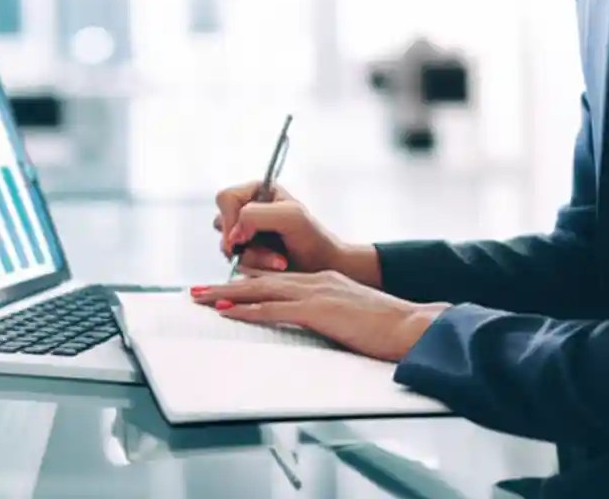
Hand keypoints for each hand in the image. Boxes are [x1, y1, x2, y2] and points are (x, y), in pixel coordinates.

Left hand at [190, 269, 450, 361]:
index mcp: (322, 282)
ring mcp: (316, 293)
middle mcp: (315, 281)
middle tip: (195, 291)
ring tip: (199, 298)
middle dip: (224, 286)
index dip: (245, 284)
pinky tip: (228, 312)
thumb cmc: (389, 328)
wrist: (413, 326)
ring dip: (226, 295)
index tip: (221, 289)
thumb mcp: (351, 316)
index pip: (275, 281)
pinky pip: (275, 309)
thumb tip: (312, 322)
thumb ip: (328, 315)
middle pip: (259, 282)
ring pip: (260, 291)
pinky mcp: (319, 309)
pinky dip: (248, 310)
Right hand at [213, 182, 381, 285]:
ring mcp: (245, 233)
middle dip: (244, 243)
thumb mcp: (289, 217)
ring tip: (279, 261)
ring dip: (253, 258)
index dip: (231, 218)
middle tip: (270, 252)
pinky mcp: (246, 254)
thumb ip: (255, 215)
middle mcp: (248, 209)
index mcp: (257, 191)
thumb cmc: (312, 238)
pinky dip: (254, 268)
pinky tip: (275, 267)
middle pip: (221, 223)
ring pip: (226, 247)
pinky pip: (234, 262)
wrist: (324, 267)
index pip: (224, 198)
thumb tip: (232, 235)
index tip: (245, 236)